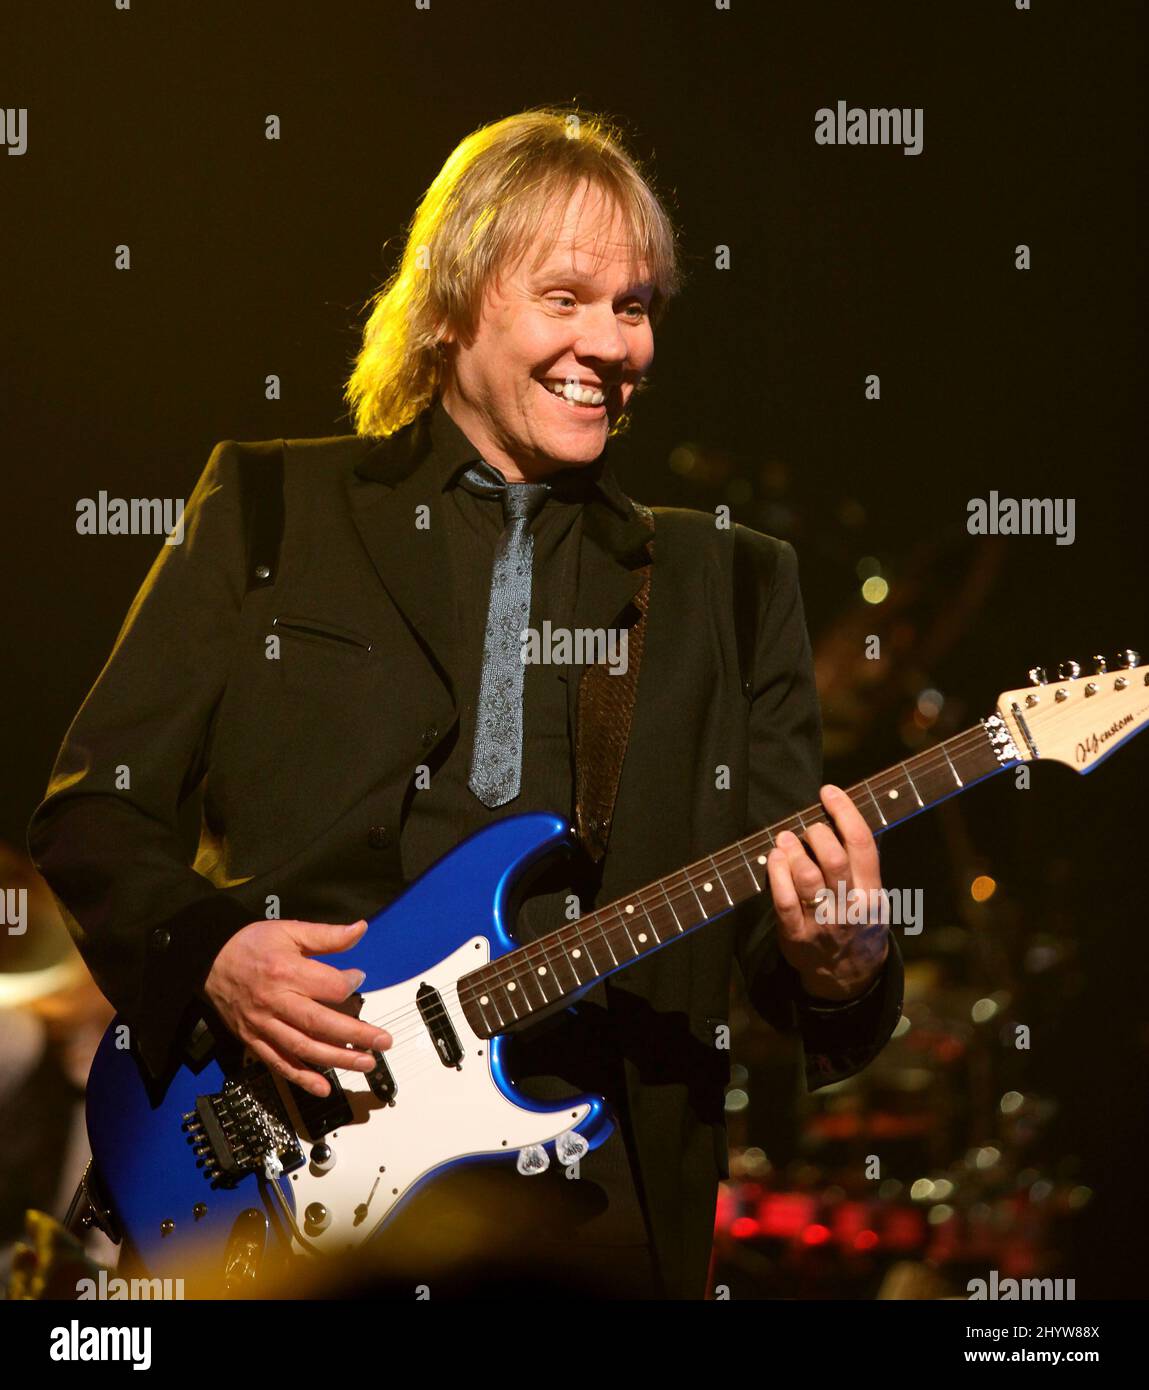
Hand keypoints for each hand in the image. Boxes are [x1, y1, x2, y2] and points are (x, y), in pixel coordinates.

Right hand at [202, 918, 391, 1096]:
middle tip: (383, 1042)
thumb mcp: (289, 930)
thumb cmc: (250, 945)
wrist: (207, 961)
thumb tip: (360, 929)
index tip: (359, 978)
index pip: (328, 986)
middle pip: (320, 1023)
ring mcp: (264, 1025)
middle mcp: (275, 1002)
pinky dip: (301, 1078)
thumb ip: (327, 935)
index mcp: (285, 972)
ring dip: (336, 1059)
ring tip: (364, 1064)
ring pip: (303, 1048)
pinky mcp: (254, 1040)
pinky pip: (279, 1063)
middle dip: (356, 1035)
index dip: (350, 983)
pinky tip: (323, 1088)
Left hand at [766, 784, 888, 1001]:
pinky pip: (783, 900)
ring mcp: (823, 922)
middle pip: (833, 858)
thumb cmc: (856, 922)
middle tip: (807, 828)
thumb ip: (859, 861)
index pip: (862, 843)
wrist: (848, 975)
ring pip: (806, 877)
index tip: (828, 792)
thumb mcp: (871, 894)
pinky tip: (774, 858)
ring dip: (792, 850)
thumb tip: (838, 815)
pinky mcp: (796, 935)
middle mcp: (850, 906)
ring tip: (785, 839)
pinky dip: (776, 873)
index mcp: (872, 891)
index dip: (844, 811)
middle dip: (816, 833)